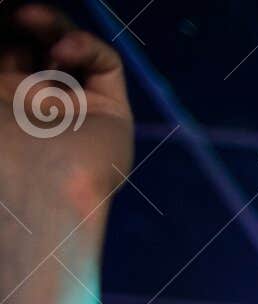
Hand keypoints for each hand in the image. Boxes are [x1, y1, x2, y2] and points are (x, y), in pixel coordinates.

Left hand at [0, 5, 131, 214]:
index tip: (2, 6)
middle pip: (32, 44)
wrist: (32, 193)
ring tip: (28, 16)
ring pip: (69, 49)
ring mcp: (73, 109)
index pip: (5, 49)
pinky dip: (86, 46)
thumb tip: (12, 14)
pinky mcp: (109, 115)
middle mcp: (32, 106)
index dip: (3, 23)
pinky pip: (106, 65)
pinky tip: (61, 51)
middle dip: (22, 20)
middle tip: (15, 9)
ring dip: (50, 25)